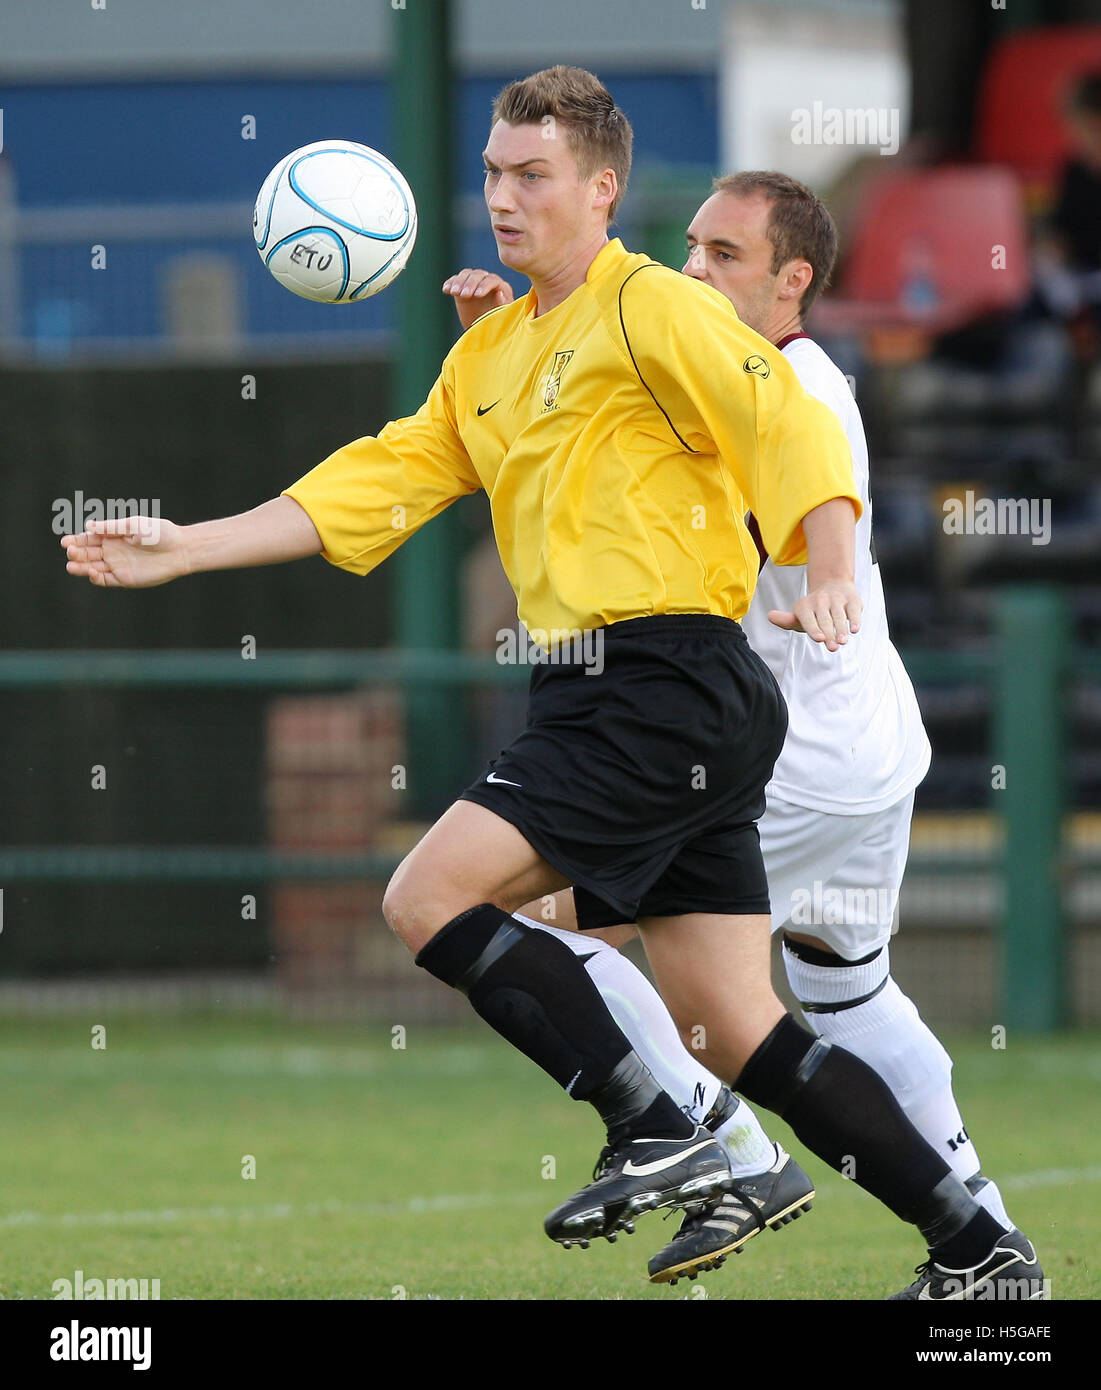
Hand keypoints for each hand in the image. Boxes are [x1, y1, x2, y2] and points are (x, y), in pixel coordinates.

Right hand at [61, 514, 189, 587]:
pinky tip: (91, 572)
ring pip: (93, 567)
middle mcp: (112, 551)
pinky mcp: (124, 579)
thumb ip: (112, 527)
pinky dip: (95, 577)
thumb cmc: (159, 533)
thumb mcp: (134, 525)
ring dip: (81, 566)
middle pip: (88, 553)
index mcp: (112, 536)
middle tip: (71, 552)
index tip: (65, 541)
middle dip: (77, 553)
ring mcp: (117, 565)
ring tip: (71, 565)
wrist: (180, 550)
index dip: (76, 540)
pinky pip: (105, 580)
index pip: (89, 538)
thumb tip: (88, 525)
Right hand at [442, 267, 513, 330]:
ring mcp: (474, 283)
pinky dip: (450, 283)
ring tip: (453, 292)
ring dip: (458, 282)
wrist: (484, 331)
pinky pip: (455, 280)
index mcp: (501, 287)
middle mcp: (487, 281)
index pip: (492, 280)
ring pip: (466, 275)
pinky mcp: (462, 286)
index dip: (484, 286)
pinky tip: (446, 290)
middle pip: (478, 275)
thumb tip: (499, 293)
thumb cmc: (498, 324)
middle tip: (464, 295)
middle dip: (470, 284)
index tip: (477, 295)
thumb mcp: (502, 317)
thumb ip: (502, 305)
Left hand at [768, 580, 862, 651]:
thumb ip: (786, 621)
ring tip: (843, 641)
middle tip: (832, 647)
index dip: (814, 629)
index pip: (808, 619)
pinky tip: (854, 629)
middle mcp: (820, 600)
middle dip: (829, 634)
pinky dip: (854, 619)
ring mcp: (836, 599)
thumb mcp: (800, 616)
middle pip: (825, 620)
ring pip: (839, 616)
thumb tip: (770, 616)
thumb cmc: (815, 609)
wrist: (833, 585)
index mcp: (804, 606)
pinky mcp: (852, 599)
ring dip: (841, 629)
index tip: (819, 638)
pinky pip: (853, 610)